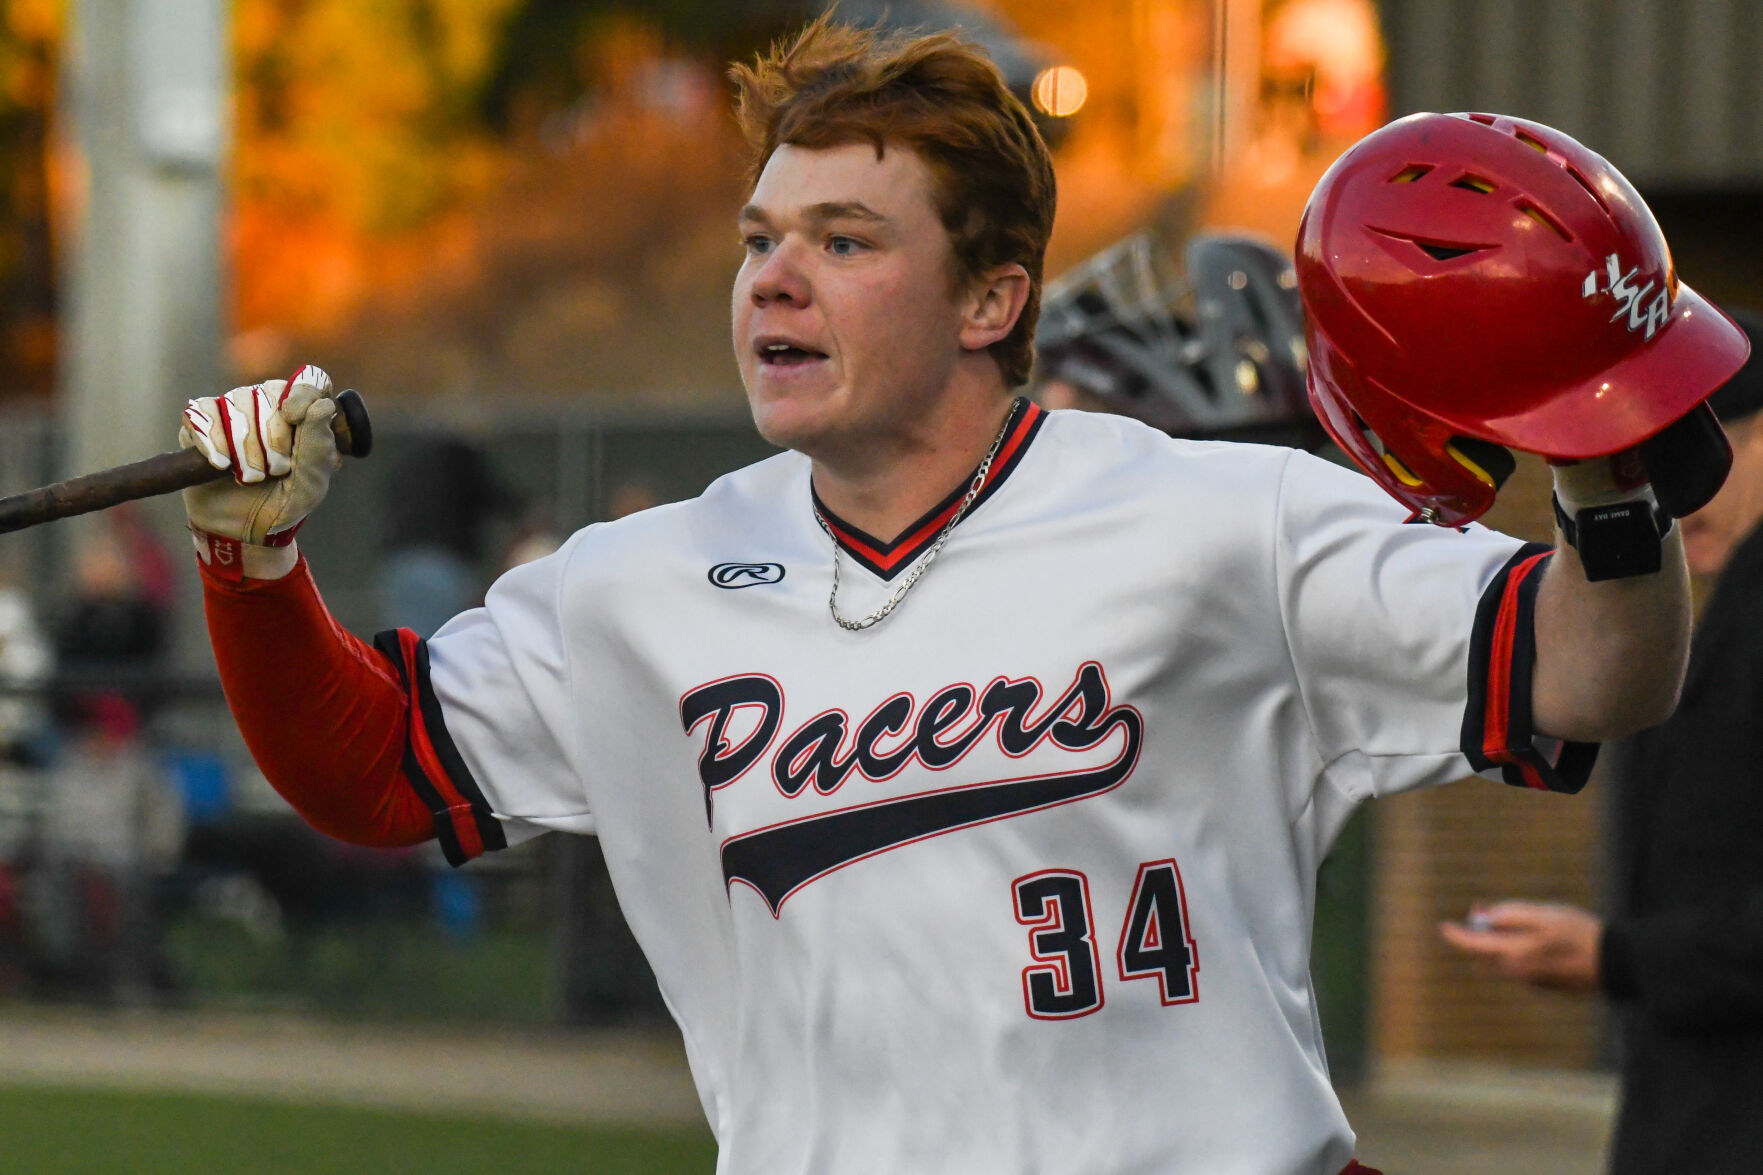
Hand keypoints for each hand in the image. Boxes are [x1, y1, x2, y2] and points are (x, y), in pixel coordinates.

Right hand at [180, 364, 339, 577]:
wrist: (244, 528)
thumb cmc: (286, 502)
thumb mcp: (312, 481)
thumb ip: (319, 444)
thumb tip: (321, 405)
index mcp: (305, 413)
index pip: (310, 380)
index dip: (301, 393)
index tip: (294, 418)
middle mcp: (270, 402)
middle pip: (269, 392)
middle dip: (271, 438)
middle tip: (274, 470)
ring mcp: (234, 409)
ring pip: (235, 403)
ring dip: (244, 448)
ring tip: (250, 476)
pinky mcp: (202, 422)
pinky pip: (201, 414)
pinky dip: (211, 442)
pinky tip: (220, 465)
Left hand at [1437, 900, 1602, 993]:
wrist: (1616, 962)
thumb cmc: (1579, 933)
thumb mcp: (1543, 915)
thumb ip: (1510, 915)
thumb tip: (1484, 918)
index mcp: (1514, 955)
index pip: (1474, 946)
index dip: (1456, 935)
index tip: (1443, 926)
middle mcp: (1519, 973)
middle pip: (1486, 954)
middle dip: (1480, 932)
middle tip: (1484, 908)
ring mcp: (1533, 981)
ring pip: (1503, 959)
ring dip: (1499, 940)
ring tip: (1510, 918)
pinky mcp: (1546, 984)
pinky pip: (1520, 965)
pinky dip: (1516, 950)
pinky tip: (1534, 937)